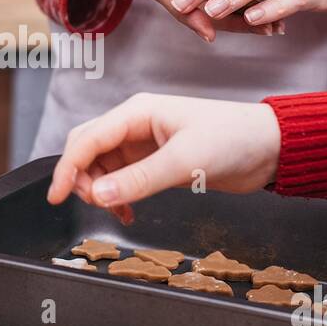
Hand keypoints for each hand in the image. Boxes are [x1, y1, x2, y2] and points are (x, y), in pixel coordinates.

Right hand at [46, 93, 281, 222]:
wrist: (270, 146)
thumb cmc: (234, 139)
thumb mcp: (185, 161)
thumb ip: (140, 179)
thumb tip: (98, 196)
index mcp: (138, 112)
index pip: (87, 138)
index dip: (67, 168)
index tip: (56, 197)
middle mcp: (136, 125)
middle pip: (88, 149)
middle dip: (82, 178)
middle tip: (93, 205)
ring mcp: (146, 144)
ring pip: (103, 166)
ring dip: (101, 190)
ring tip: (117, 211)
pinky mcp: (157, 162)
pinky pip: (123, 178)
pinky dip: (118, 196)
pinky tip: (128, 213)